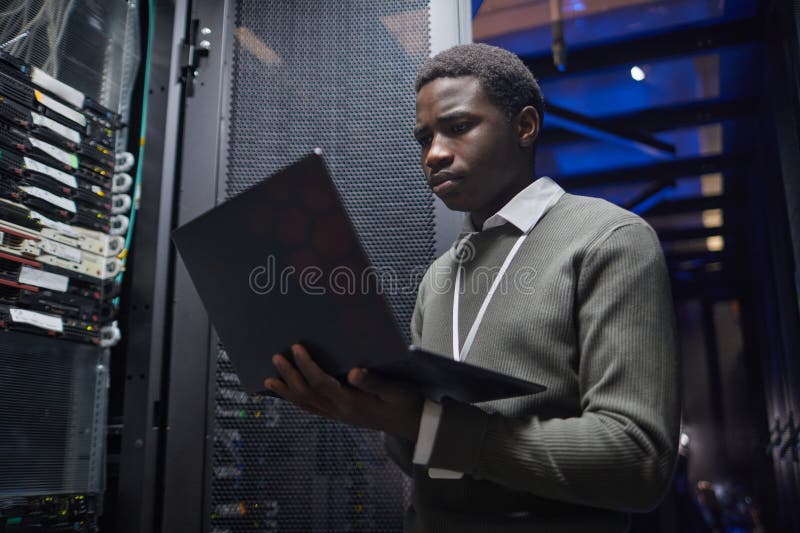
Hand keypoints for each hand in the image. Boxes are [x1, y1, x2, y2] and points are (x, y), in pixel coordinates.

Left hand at [265, 344, 423, 441]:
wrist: (411, 424)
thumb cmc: (404, 403)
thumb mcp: (394, 390)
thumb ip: (374, 381)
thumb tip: (354, 372)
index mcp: (350, 402)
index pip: (321, 381)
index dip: (306, 365)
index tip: (296, 348)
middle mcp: (339, 411)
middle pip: (307, 393)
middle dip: (289, 376)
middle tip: (275, 358)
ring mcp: (338, 415)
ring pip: (306, 404)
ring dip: (287, 391)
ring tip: (269, 381)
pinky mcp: (340, 416)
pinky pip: (313, 409)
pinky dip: (297, 402)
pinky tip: (289, 395)